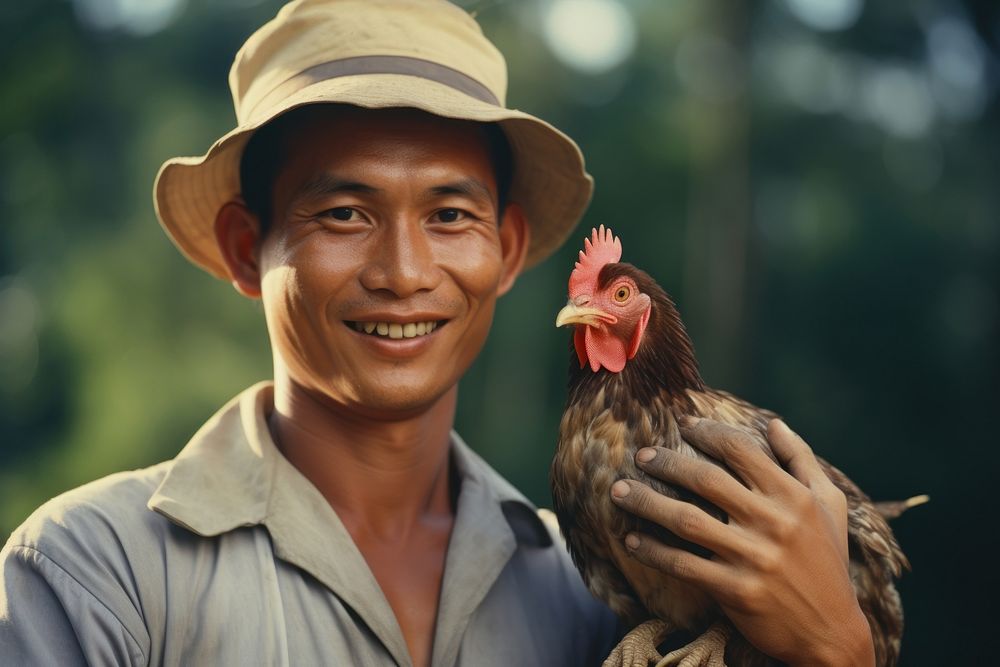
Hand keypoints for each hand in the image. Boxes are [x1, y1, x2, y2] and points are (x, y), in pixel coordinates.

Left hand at [609, 417, 874, 666]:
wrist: (832, 633)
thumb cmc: (828, 562)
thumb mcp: (829, 506)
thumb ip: (802, 460)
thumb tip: (773, 423)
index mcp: (793, 496)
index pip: (741, 449)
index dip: (707, 432)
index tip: (682, 425)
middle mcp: (773, 522)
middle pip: (706, 479)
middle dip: (667, 462)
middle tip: (641, 455)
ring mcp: (753, 558)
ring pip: (686, 520)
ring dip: (646, 502)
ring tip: (618, 491)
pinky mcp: (736, 591)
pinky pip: (683, 565)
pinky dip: (653, 551)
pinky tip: (632, 540)